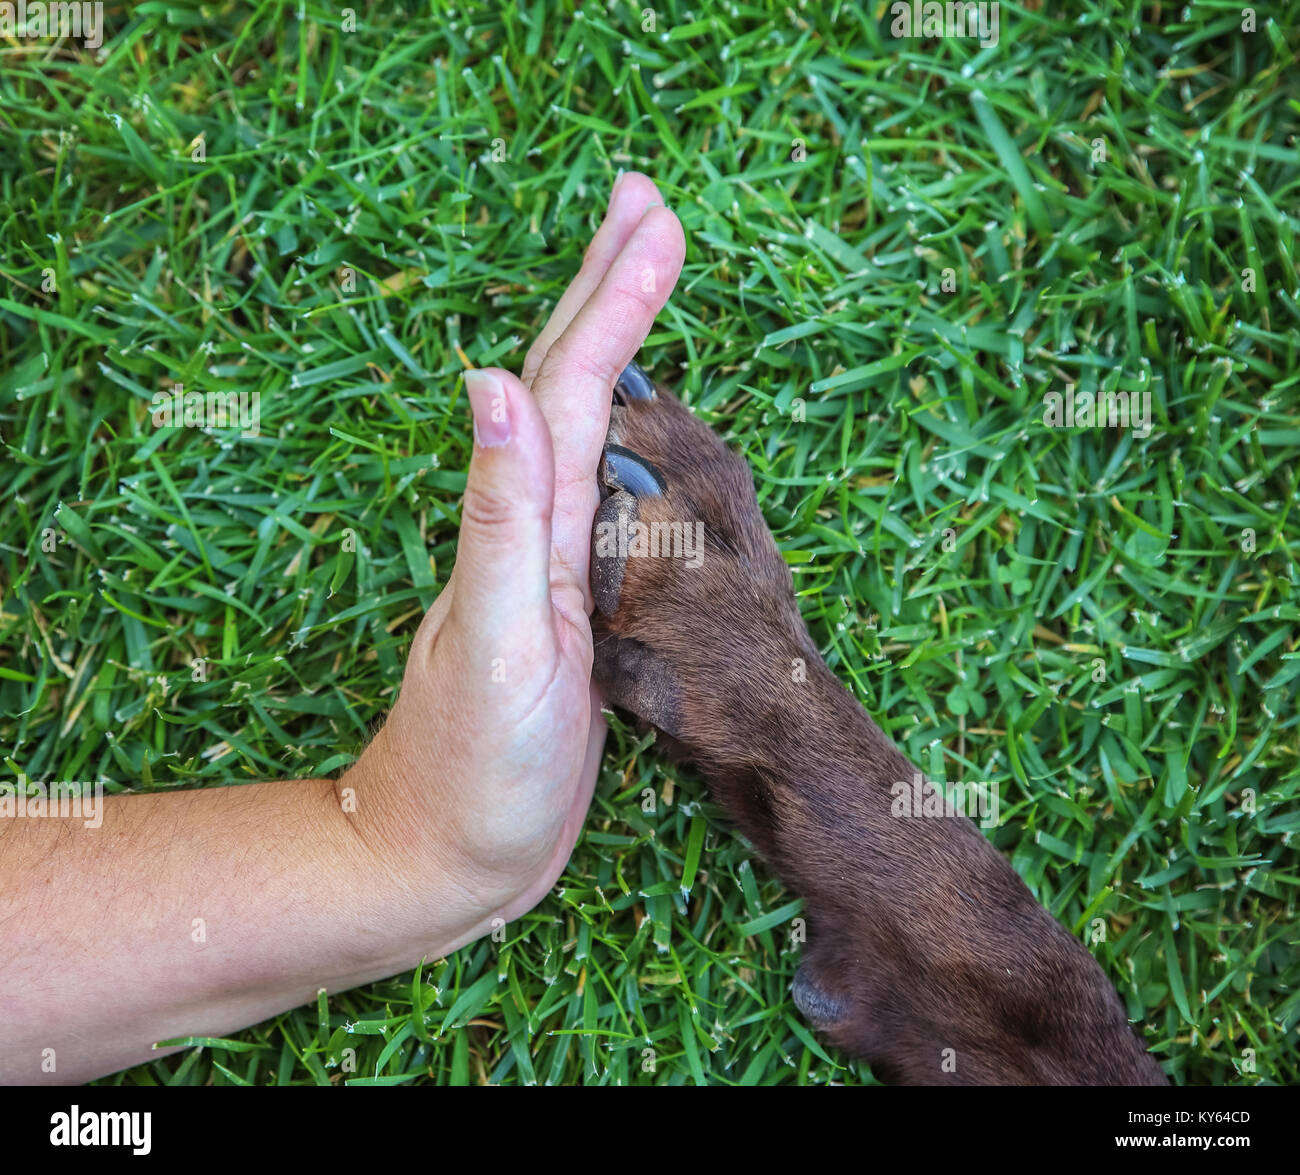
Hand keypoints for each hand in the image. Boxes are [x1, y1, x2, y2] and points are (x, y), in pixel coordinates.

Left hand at [342, 174, 685, 947]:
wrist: (447, 851)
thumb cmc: (468, 765)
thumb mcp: (495, 641)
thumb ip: (499, 517)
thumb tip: (497, 381)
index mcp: (524, 524)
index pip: (572, 385)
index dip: (615, 300)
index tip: (656, 219)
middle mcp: (531, 527)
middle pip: (572, 383)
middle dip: (611, 289)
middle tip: (648, 207)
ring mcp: (548, 565)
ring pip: (587, 431)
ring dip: (614, 352)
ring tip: (638, 289)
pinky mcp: (568, 608)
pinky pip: (598, 496)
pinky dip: (617, 444)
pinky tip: (620, 435)